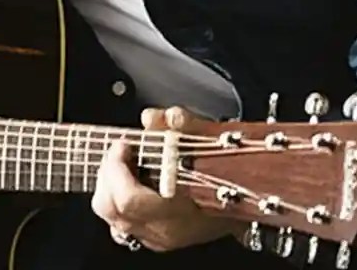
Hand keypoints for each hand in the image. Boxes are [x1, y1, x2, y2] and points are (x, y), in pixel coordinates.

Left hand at [91, 106, 248, 251]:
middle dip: (108, 174)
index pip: (127, 199)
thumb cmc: (233, 172)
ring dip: (109, 186)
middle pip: (110, 208)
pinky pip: (120, 224)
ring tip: (122, 164)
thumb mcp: (212, 141)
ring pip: (110, 217)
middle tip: (119, 151)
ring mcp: (157, 239)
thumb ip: (182, 125)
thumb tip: (152, 117)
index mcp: (178, 211)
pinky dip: (116, 201)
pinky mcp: (153, 240)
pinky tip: (129, 184)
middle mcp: (163, 231)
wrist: (249, 205)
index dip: (116, 167)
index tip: (124, 144)